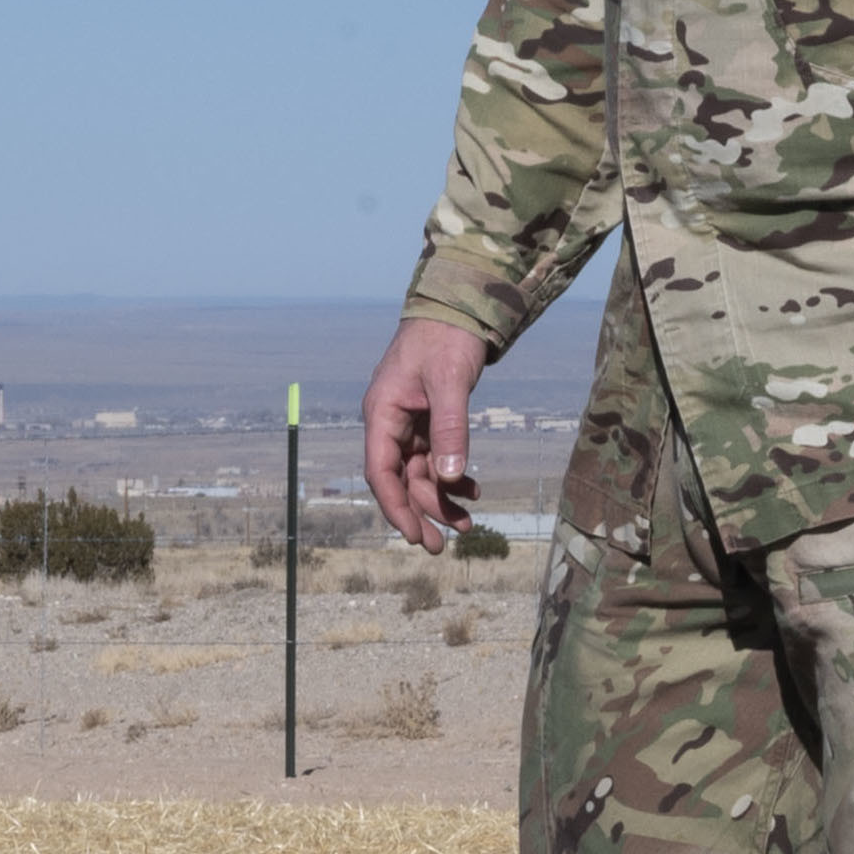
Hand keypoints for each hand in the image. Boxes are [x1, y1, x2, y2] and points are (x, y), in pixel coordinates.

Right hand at [357, 317, 489, 547]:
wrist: (458, 307)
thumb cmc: (447, 338)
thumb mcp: (450, 383)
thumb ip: (450, 429)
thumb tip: (450, 478)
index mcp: (383, 412)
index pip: (381, 472)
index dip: (395, 507)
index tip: (413, 535)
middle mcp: (390, 421)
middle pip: (400, 480)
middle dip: (420, 513)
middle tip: (439, 547)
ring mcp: (409, 422)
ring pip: (420, 473)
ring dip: (441, 499)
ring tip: (467, 524)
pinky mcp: (428, 419)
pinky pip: (436, 457)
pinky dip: (453, 476)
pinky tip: (472, 490)